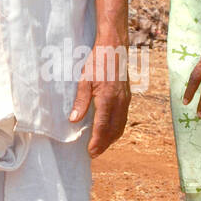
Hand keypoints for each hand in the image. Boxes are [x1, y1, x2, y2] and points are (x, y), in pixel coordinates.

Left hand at [70, 41, 130, 156]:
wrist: (115, 47)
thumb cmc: (98, 61)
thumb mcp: (84, 80)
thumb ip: (80, 102)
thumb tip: (74, 120)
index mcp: (108, 99)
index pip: (102, 127)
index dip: (97, 141)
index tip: (90, 152)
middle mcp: (120, 102)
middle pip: (114, 130)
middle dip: (104, 144)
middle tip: (94, 153)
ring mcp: (125, 100)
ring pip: (121, 125)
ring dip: (111, 138)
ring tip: (101, 145)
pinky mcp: (127, 96)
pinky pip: (124, 117)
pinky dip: (117, 128)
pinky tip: (110, 129)